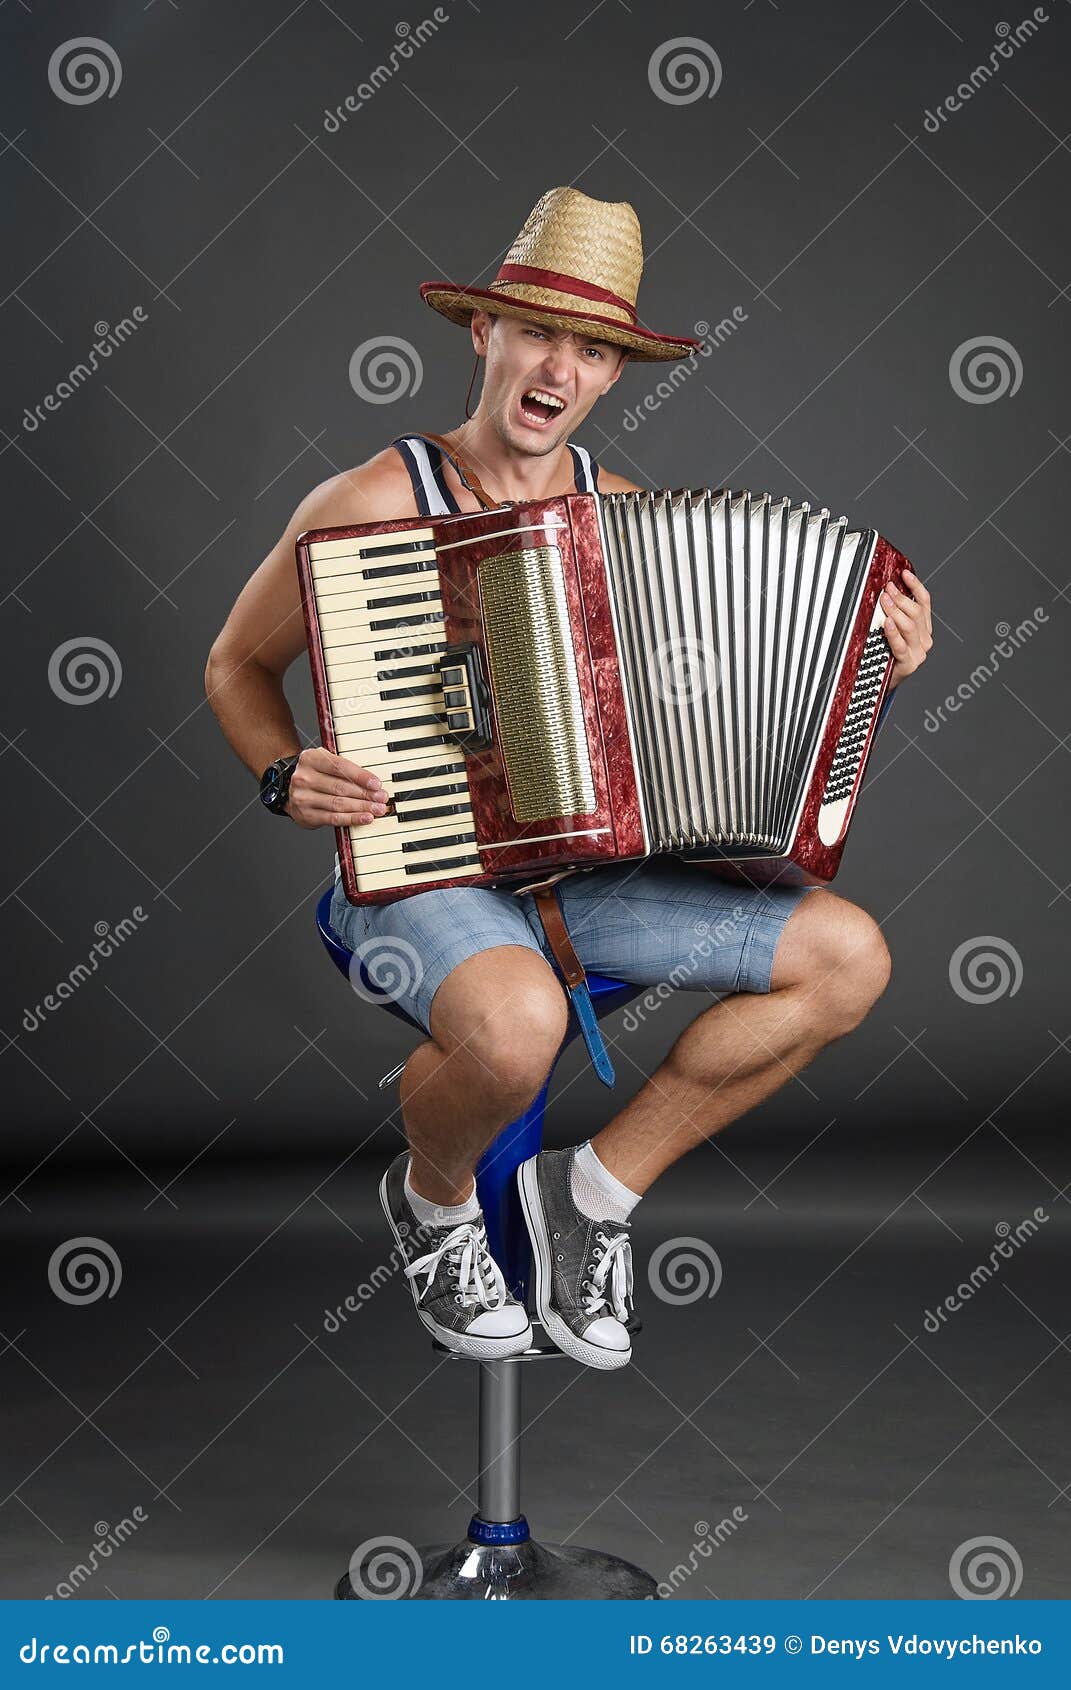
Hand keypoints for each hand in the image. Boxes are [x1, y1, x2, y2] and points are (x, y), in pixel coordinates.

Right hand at [284, 747, 389, 829]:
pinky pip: (333, 818)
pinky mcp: (306, 814)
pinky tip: (364, 818)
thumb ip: (345, 767)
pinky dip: (352, 819)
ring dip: (361, 807)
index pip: (339, 767)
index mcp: (310, 758)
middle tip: (381, 798)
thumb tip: (373, 782)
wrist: (289, 789)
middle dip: (365, 794)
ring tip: (377, 809)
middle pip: (341, 787)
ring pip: (338, 804)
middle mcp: (304, 777)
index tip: (376, 784)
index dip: (360, 776)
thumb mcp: (325, 762)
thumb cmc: (314, 774)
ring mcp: (303, 797)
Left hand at [881, 567, 931, 688]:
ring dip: (896, 611)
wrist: (882, 681)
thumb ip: (892, 613)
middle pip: (917, 612)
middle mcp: (924, 638)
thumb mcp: (891, 630)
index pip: (924, 602)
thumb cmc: (885, 652)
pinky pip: (900, 645)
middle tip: (888, 588)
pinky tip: (886, 623)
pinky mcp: (908, 664)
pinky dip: (893, 632)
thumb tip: (884, 590)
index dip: (915, 586)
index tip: (904, 573)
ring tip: (884, 600)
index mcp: (923, 627)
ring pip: (910, 626)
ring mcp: (918, 652)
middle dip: (901, 597)